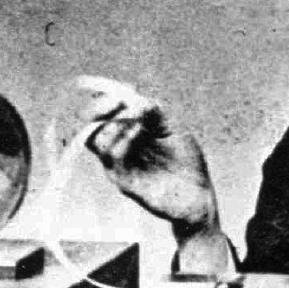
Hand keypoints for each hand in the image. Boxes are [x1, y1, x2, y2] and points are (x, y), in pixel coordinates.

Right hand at [76, 75, 219, 233]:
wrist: (198, 194)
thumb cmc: (186, 161)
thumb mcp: (172, 126)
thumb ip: (152, 110)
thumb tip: (132, 98)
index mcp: (125, 136)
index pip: (100, 116)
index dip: (102, 102)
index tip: (115, 92)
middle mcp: (118, 151)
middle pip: (90, 127)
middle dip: (102, 110)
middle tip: (120, 103)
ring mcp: (119, 167)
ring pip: (97, 141)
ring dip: (115, 124)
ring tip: (139, 121)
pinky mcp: (125, 183)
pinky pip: (113, 159)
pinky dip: (123, 140)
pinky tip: (140, 131)